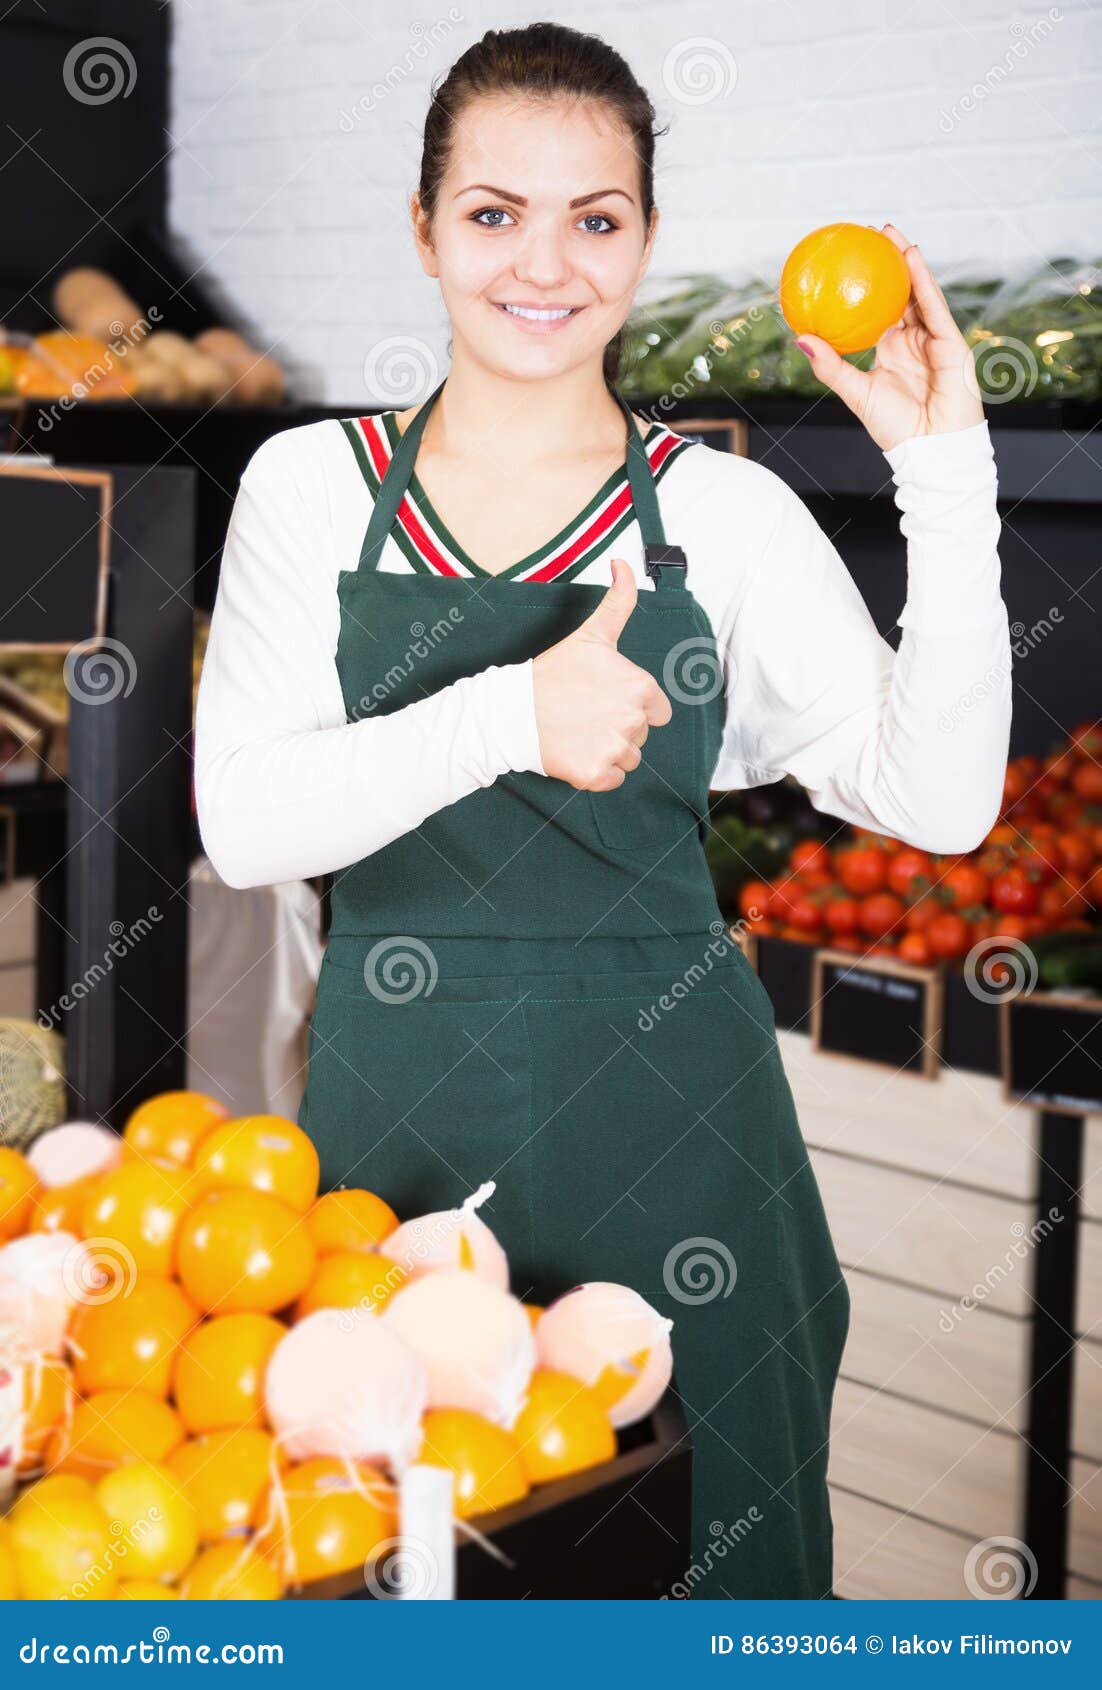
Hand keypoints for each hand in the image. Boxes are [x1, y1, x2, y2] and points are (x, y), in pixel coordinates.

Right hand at [532, 559, 672, 789]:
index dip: (634, 706)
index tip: (605, 700)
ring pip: (629, 759)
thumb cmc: (554, 672)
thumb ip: (619, 601)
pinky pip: (612, 780)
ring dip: (609, 751)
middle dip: (618, 728)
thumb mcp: (593, 634)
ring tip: (579, 733)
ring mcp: (615, 749)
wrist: (512, 711)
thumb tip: (623, 562)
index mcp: (641, 687)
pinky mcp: (597, 775)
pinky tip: (575, 753)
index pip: (658, 710)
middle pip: (641, 735)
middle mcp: (634, 720)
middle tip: (585, 715)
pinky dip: (597, 772)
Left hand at [793, 223, 984, 450]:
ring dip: (906, 260)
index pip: (878, 310)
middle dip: (887, 262)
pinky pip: (934, 305)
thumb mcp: (856, 393)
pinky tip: (911, 256)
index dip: (867, 286)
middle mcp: (913, 340)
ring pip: (919, 292)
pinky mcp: (952, 341)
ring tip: (890, 233)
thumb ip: (831, 367)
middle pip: (901, 293)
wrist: (931, 450)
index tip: (848, 262)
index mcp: (891, 350)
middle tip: (869, 234)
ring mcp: (933, 339)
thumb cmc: (895, 429)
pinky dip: (923, 280)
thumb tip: (801, 338)